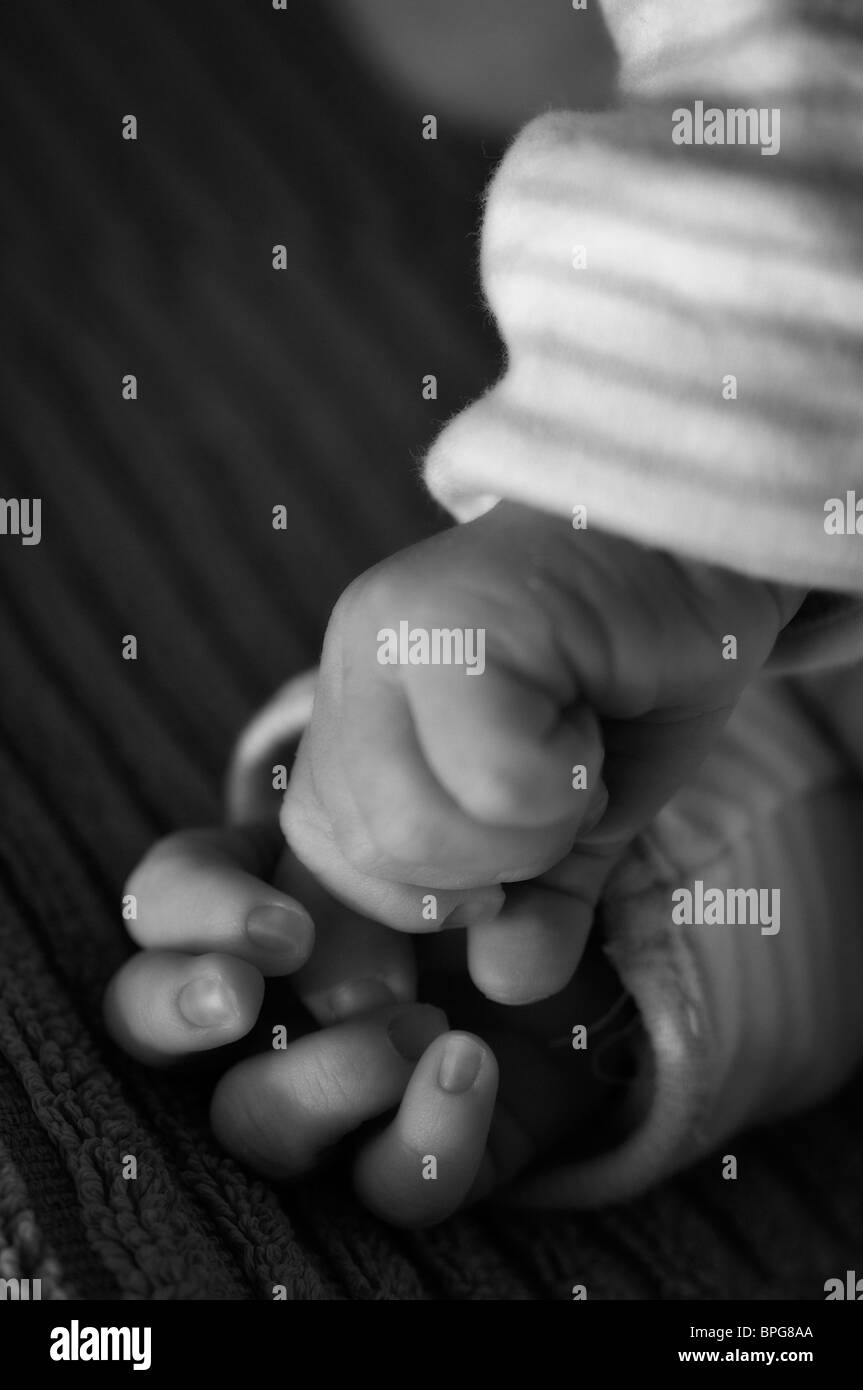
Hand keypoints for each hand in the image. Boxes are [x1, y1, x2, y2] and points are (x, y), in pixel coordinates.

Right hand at [105, 823, 634, 1225]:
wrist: (586, 951)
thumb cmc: (490, 860)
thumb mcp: (447, 825)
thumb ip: (399, 849)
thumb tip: (391, 934)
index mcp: (255, 896)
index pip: (162, 897)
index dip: (195, 912)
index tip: (285, 926)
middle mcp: (262, 1003)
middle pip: (143, 1017)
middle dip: (178, 1005)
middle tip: (244, 996)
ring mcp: (323, 1092)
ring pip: (251, 1123)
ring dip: (320, 1078)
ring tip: (419, 1026)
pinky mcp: (403, 1157)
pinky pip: (386, 1187)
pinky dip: (424, 1135)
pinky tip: (471, 1067)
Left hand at [282, 500, 800, 1002]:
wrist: (698, 545)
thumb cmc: (628, 678)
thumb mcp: (573, 819)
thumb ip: (533, 904)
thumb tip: (505, 982)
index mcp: (359, 712)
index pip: (327, 864)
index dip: (422, 900)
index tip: (509, 856)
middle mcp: (356, 664)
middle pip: (376, 857)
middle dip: (492, 863)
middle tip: (558, 784)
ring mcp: (391, 632)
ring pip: (422, 826)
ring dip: (532, 823)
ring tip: (571, 743)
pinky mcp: (452, 615)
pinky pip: (495, 779)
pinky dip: (568, 778)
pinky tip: (589, 704)